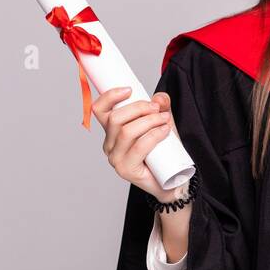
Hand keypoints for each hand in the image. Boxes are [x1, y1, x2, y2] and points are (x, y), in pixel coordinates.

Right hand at [92, 87, 181, 202]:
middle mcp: (109, 144)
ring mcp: (116, 159)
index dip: (110, 96)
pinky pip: (138, 148)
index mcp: (111, 131)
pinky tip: (165, 131)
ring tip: (165, 120)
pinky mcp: (126, 170)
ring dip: (149, 121)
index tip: (129, 89)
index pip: (99, 110)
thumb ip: (161, 107)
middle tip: (157, 108)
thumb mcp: (162, 122)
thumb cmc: (163, 151)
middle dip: (139, 108)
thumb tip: (159, 97)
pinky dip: (153, 135)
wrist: (170, 179)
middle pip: (115, 119)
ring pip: (127, 132)